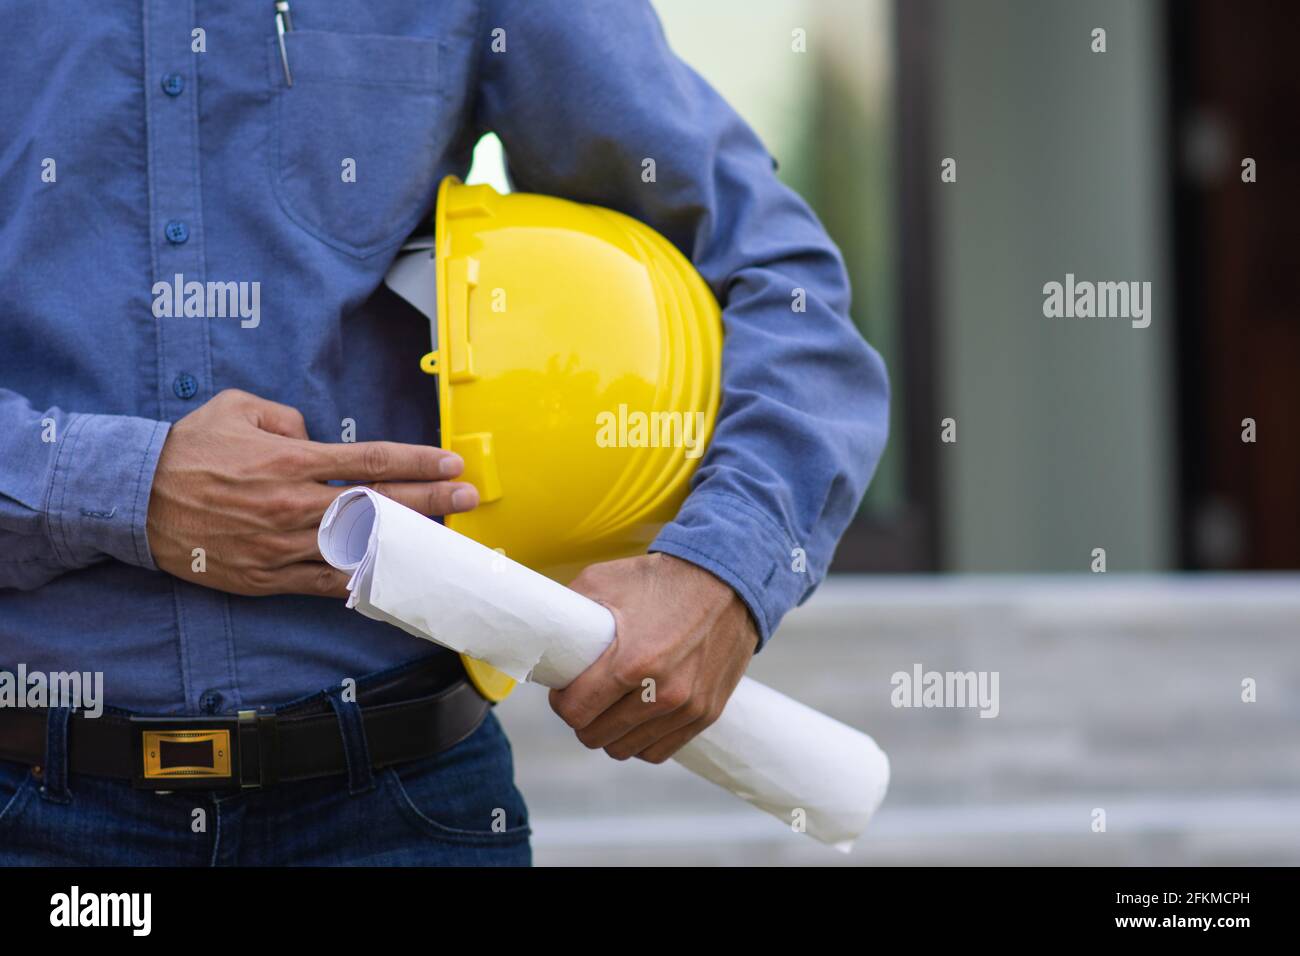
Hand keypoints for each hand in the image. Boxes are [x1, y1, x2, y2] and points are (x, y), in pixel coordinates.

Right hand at [146, 388, 476, 597]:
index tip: (452, 463)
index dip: (419, 462)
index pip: (373, 460)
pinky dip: (364, 583)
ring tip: (444, 541)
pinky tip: (396, 580)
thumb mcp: (236, 409)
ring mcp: (283, 546)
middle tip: (468, 498)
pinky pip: (326, 584)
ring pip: (360, 548)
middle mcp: (294, 505)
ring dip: (407, 544)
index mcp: (291, 460)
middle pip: (380, 505)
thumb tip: (316, 434)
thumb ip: (286, 417)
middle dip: (431, 501)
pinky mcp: (268, 578)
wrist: (132, 499)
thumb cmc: (187, 449)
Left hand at [549, 553, 757, 763]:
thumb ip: (567, 611)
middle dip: (582, 718)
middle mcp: (662, 693)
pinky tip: (635, 719)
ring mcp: (688, 707)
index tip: (564, 688)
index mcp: (633, 662)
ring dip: (610, 732)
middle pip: (595, 736)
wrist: (728, 581)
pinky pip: (658, 751)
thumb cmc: (661, 579)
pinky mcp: (706, 714)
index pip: (574, 712)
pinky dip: (640, 741)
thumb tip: (540, 636)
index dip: (560, 701)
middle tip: (585, 695)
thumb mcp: (603, 580)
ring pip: (625, 749)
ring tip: (609, 707)